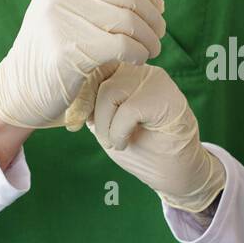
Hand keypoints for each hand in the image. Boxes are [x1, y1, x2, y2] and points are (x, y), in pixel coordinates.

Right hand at [0, 0, 165, 129]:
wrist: (19, 94)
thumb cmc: (49, 56)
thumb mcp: (69, 13)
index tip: (158, 11)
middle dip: (151, 18)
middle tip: (159, 36)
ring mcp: (60, 22)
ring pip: (127, 21)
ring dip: (148, 39)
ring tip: (152, 51)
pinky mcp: (68, 51)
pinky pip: (121, 45)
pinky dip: (138, 53)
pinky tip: (138, 60)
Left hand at [88, 62, 225, 212]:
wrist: (173, 171)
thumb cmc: (139, 148)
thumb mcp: (105, 123)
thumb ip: (91, 105)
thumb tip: (70, 93)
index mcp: (127, 73)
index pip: (93, 71)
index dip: (80, 98)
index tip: (77, 122)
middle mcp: (142, 70)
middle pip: (99, 79)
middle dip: (93, 114)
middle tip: (105, 138)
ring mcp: (155, 81)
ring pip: (110, 92)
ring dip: (105, 125)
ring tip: (116, 141)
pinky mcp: (166, 96)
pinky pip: (127, 109)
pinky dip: (119, 132)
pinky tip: (126, 143)